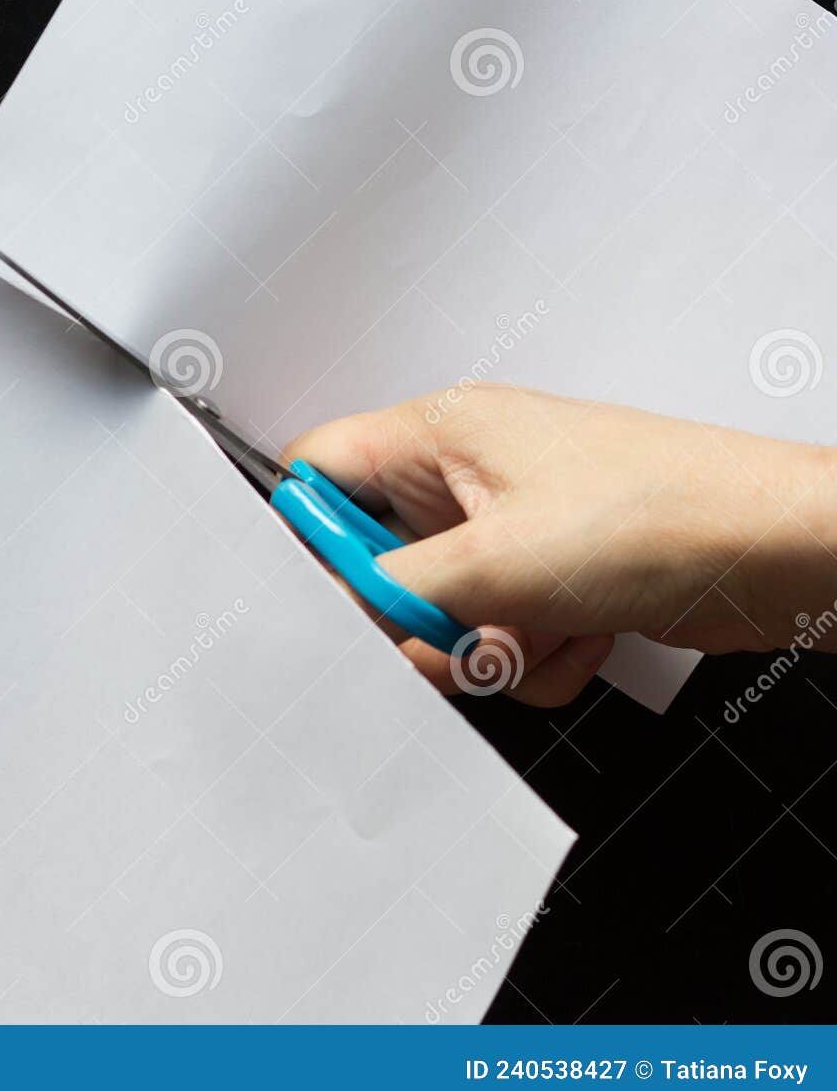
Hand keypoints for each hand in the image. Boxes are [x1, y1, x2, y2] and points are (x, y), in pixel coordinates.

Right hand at [285, 384, 836, 704]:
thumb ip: (391, 594)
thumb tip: (335, 617)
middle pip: (379, 562)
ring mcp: (512, 529)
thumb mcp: (494, 564)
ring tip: (540, 632)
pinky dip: (531, 656)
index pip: (320, 471)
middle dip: (417, 617)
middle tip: (450, 632)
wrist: (783, 557)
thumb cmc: (666, 516)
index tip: (322, 596)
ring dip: (483, 647)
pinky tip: (582, 639)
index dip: (307, 536)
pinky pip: (496, 637)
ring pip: (439, 613)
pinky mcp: (551, 577)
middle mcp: (470, 476)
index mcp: (441, 434)